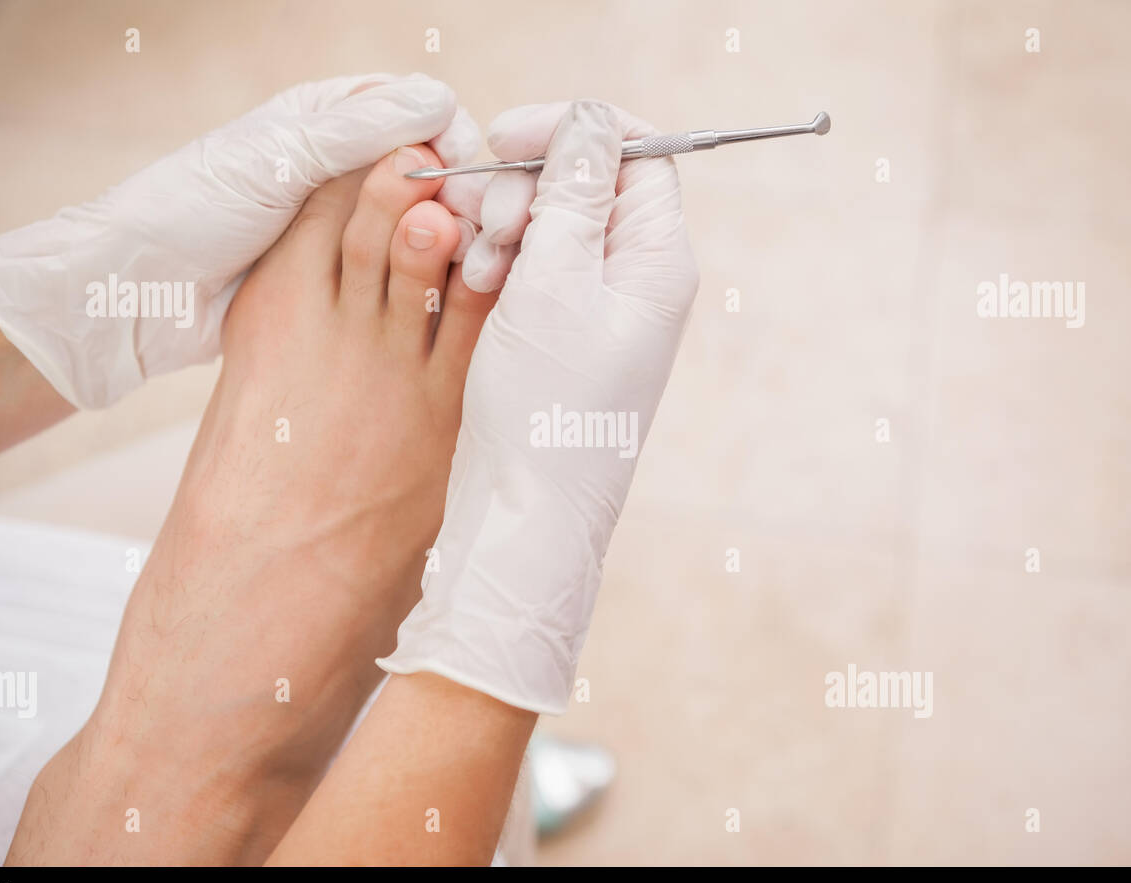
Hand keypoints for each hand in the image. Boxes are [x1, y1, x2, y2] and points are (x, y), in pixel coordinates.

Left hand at [0, 73, 483, 408]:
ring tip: (463, 265)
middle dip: (457, 192)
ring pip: (416, 218)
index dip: (450, 139)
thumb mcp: (276, 162)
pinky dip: (422, 275)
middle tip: (475, 229)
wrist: (137, 288)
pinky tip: (439, 294)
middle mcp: (338, 163)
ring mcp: (339, 220)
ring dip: (446, 237)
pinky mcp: (335, 271)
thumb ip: (355, 133)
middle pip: (426, 165)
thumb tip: (436, 101)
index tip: (465, 178)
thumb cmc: (194, 211)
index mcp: (324, 119)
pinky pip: (393, 264)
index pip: (417, 111)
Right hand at [380, 100, 699, 713]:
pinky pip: (532, 269)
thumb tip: (587, 120)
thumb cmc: (547, 409)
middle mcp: (637, 279)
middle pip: (587, 184)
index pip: (636, 153)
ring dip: (504, 226)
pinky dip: (498, 264)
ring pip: (550, 225)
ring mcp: (598, 308)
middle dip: (526, 185)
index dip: (572, 132)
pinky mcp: (561, 334)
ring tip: (475, 268)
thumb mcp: (554, 285)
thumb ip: (571, 194)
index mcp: (658, 260)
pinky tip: (472, 286)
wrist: (526, 512)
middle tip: (485, 223)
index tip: (508, 135)